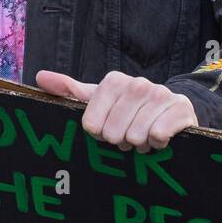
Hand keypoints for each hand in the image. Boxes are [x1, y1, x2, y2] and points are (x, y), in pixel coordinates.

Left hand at [36, 70, 197, 151]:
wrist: (172, 111)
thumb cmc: (129, 110)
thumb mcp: (99, 101)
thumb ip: (70, 91)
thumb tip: (40, 77)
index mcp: (114, 81)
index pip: (92, 125)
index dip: (100, 135)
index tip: (109, 129)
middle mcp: (138, 84)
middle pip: (114, 133)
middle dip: (122, 141)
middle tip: (129, 134)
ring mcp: (161, 94)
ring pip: (137, 136)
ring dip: (141, 144)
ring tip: (145, 136)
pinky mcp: (181, 108)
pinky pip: (159, 135)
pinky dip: (158, 144)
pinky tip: (161, 137)